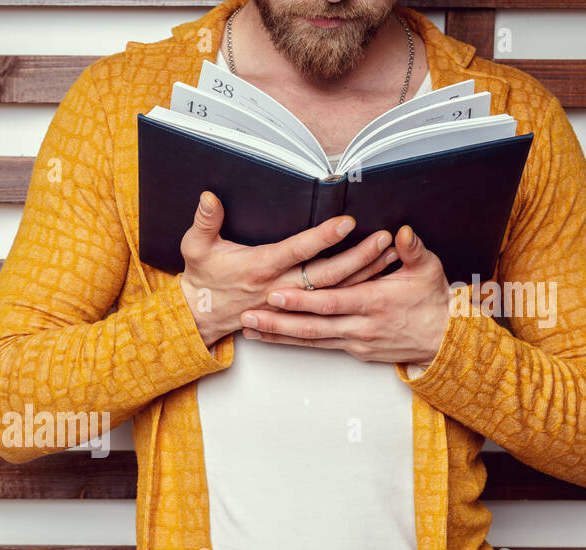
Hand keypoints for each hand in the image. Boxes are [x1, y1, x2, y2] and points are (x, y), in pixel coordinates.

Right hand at [178, 190, 396, 347]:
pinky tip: (376, 277)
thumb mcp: (195, 248)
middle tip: (382, 239)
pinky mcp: (296, 310)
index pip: (296, 252)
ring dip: (364, 273)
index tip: (345, 223)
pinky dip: (356, 289)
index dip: (322, 238)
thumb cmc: (203, 279)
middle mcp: (279, 287)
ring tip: (390, 254)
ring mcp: (290, 302)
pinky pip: (331, 302)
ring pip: (335, 290)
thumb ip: (204, 221)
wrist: (201, 315)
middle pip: (326, 275)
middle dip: (358, 257)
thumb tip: (209, 198)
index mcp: (259, 268)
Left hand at [238, 224, 451, 365]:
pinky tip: (275, 338)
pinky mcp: (354, 351)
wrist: (443, 338)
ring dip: (279, 335)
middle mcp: (361, 326)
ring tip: (250, 330)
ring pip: (311, 340)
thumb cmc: (432, 301)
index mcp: (375, 302)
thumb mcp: (428, 270)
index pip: (331, 302)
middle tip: (249, 316)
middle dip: (278, 322)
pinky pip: (319, 346)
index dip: (302, 300)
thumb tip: (402, 233)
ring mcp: (356, 342)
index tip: (276, 295)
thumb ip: (412, 250)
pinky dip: (295, 342)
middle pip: (313, 326)